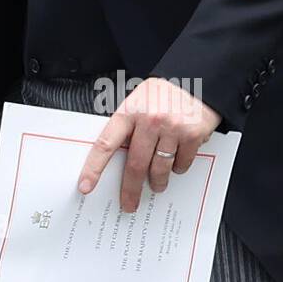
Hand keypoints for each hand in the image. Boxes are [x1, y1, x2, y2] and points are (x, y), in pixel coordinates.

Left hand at [76, 77, 220, 213]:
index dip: (94, 167)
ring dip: (157, 182)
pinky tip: (176, 162)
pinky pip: (181, 164)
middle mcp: (149, 121)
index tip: (86, 185)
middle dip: (130, 189)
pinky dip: (178, 168)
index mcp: (129, 112)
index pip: (106, 144)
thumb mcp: (137, 100)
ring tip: (156, 185)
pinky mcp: (192, 135)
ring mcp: (172, 128)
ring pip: (159, 169)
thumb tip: (117, 156)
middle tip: (129, 204)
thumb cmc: (163, 91)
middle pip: (135, 165)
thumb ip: (128, 125)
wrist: (197, 76)